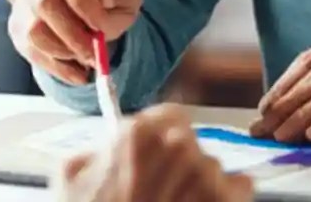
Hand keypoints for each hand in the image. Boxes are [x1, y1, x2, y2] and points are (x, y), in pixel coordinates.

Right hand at [9, 0, 142, 84]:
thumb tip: (102, 0)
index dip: (85, 2)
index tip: (103, 26)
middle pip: (45, 3)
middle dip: (74, 35)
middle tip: (95, 53)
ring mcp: (23, 1)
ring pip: (34, 31)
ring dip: (65, 52)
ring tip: (86, 58)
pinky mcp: (17, 27)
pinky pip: (32, 51)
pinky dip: (58, 67)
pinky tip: (77, 72)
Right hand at [55, 105, 254, 201]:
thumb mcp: (70, 179)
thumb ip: (93, 153)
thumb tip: (106, 147)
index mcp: (137, 133)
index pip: (169, 116)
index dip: (164, 139)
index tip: (160, 156)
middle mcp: (177, 145)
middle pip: (190, 144)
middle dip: (179, 165)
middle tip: (163, 192)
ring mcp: (206, 174)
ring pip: (212, 168)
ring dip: (201, 185)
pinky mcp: (229, 200)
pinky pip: (241, 186)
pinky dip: (228, 199)